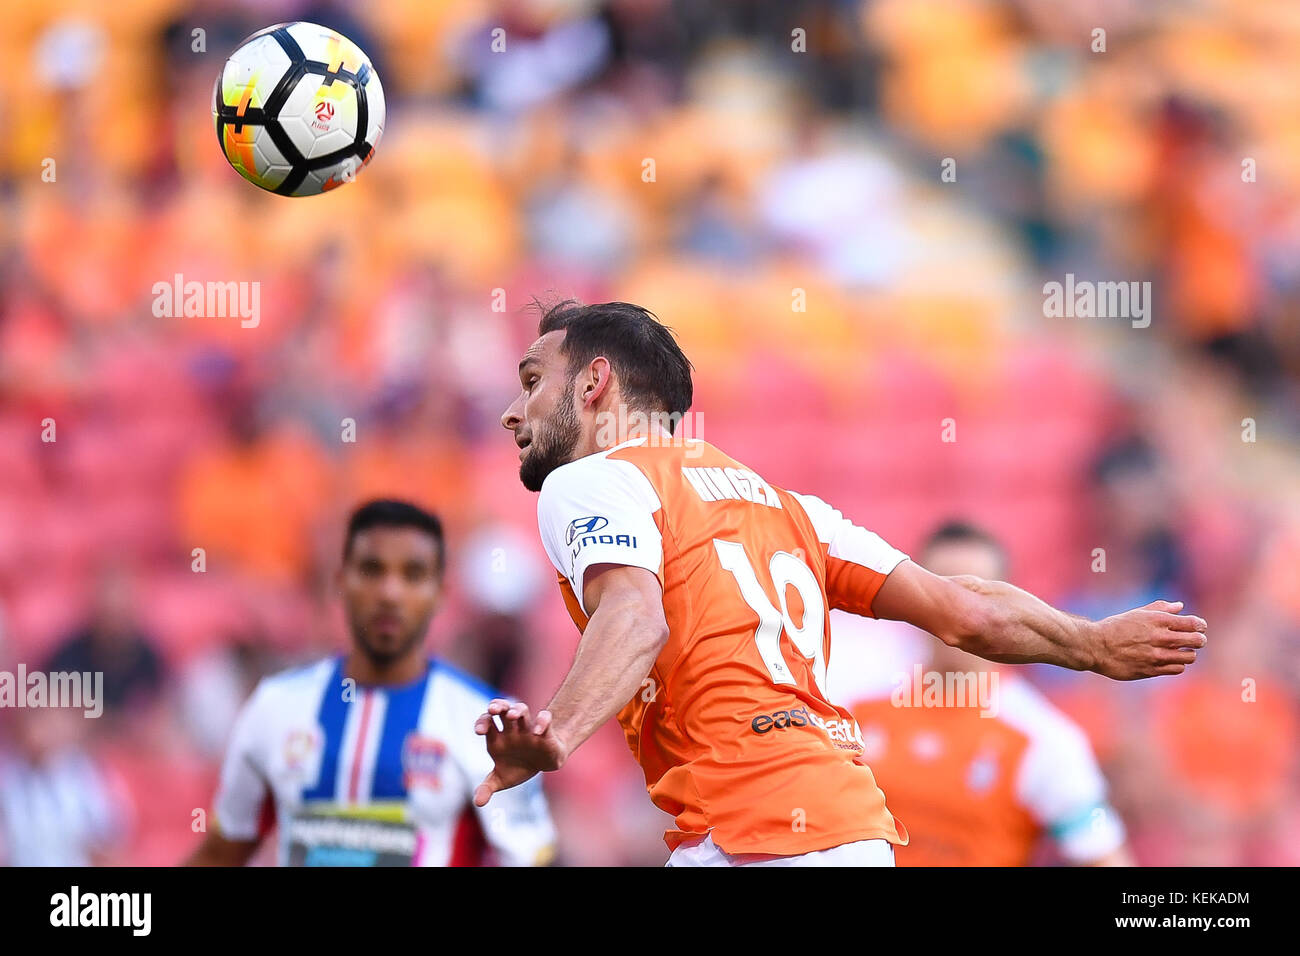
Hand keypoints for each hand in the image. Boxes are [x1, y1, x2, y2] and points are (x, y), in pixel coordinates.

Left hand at [473, 699, 567, 806]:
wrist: (545, 764)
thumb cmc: (519, 767)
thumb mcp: (501, 780)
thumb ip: (487, 788)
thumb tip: (478, 803)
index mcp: (498, 739)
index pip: (487, 722)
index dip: (482, 723)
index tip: (480, 731)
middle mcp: (511, 730)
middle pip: (502, 710)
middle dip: (497, 706)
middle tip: (493, 709)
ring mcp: (528, 729)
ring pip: (522, 710)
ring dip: (517, 710)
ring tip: (512, 715)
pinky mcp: (546, 731)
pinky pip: (545, 718)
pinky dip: (542, 722)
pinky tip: (537, 732)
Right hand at [1089, 601, 1207, 679]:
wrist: (1096, 647)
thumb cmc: (1116, 627)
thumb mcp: (1137, 613)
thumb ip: (1160, 608)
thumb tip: (1179, 606)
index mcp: (1157, 620)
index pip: (1193, 623)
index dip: (1200, 625)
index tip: (1198, 627)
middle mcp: (1160, 637)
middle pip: (1197, 640)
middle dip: (1199, 640)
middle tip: (1196, 640)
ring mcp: (1157, 655)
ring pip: (1189, 657)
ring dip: (1189, 653)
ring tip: (1181, 651)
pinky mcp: (1152, 670)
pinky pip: (1177, 669)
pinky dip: (1177, 664)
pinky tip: (1169, 660)